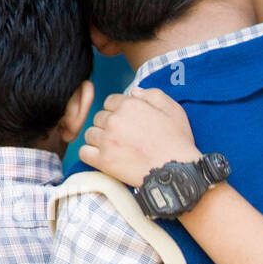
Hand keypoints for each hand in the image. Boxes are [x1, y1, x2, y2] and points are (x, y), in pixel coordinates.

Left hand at [79, 88, 202, 187]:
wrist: (178, 172)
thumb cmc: (178, 142)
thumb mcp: (173, 110)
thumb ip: (153, 95)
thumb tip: (133, 91)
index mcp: (130, 106)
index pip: (110, 101)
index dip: (119, 111)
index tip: (128, 122)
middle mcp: (115, 120)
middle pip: (99, 117)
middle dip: (109, 125)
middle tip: (124, 137)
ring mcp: (107, 141)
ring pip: (90, 133)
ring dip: (99, 139)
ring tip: (115, 148)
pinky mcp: (103, 160)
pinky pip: (84, 152)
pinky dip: (91, 154)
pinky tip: (103, 157)